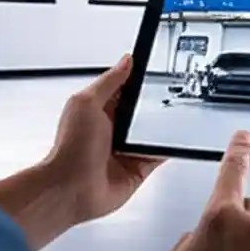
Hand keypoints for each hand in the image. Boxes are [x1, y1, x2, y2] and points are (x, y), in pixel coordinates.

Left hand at [45, 55, 164, 224]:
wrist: (72, 189)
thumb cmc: (71, 148)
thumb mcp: (87, 103)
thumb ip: (109, 81)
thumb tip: (126, 61)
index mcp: (100, 109)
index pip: (126, 88)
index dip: (140, 78)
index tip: (157, 68)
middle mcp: (114, 129)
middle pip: (143, 109)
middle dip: (157, 102)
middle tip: (174, 92)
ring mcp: (128, 149)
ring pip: (155, 131)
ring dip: (165, 125)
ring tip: (179, 113)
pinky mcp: (139, 167)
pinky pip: (160, 153)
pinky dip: (170, 147)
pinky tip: (177, 139)